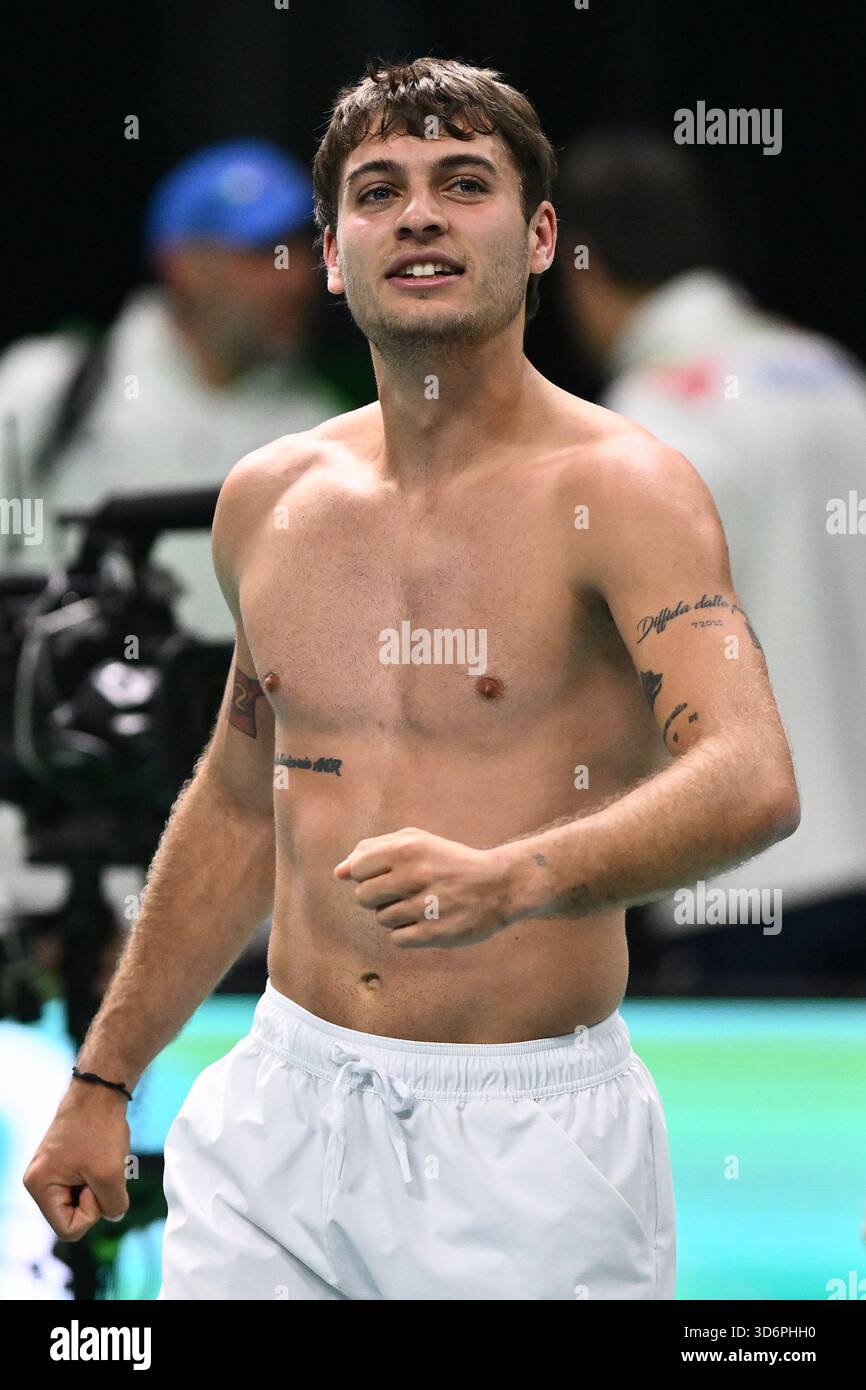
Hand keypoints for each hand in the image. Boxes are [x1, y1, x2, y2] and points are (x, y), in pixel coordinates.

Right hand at [22, 1084, 130, 1239]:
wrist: (102, 1089)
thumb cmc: (100, 1127)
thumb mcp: (111, 1174)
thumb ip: (113, 1206)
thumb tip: (113, 1214)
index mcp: (39, 1186)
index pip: (68, 1229)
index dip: (91, 1212)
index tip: (97, 1182)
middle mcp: (39, 1180)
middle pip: (73, 1214)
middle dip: (96, 1196)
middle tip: (102, 1165)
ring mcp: (52, 1169)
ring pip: (83, 1197)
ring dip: (100, 1182)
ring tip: (104, 1156)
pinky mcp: (65, 1160)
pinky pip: (85, 1181)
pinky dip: (100, 1171)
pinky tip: (104, 1151)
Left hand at [333, 827, 518, 947]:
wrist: (498, 885)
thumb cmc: (448, 861)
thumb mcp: (415, 841)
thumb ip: (373, 850)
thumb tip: (339, 872)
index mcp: (407, 848)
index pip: (357, 869)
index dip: (367, 875)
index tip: (387, 874)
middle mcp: (414, 875)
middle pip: (363, 897)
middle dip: (377, 897)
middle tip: (403, 891)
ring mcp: (425, 906)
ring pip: (381, 918)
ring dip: (396, 914)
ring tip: (421, 904)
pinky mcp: (434, 933)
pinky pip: (397, 938)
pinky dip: (408, 932)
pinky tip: (427, 920)